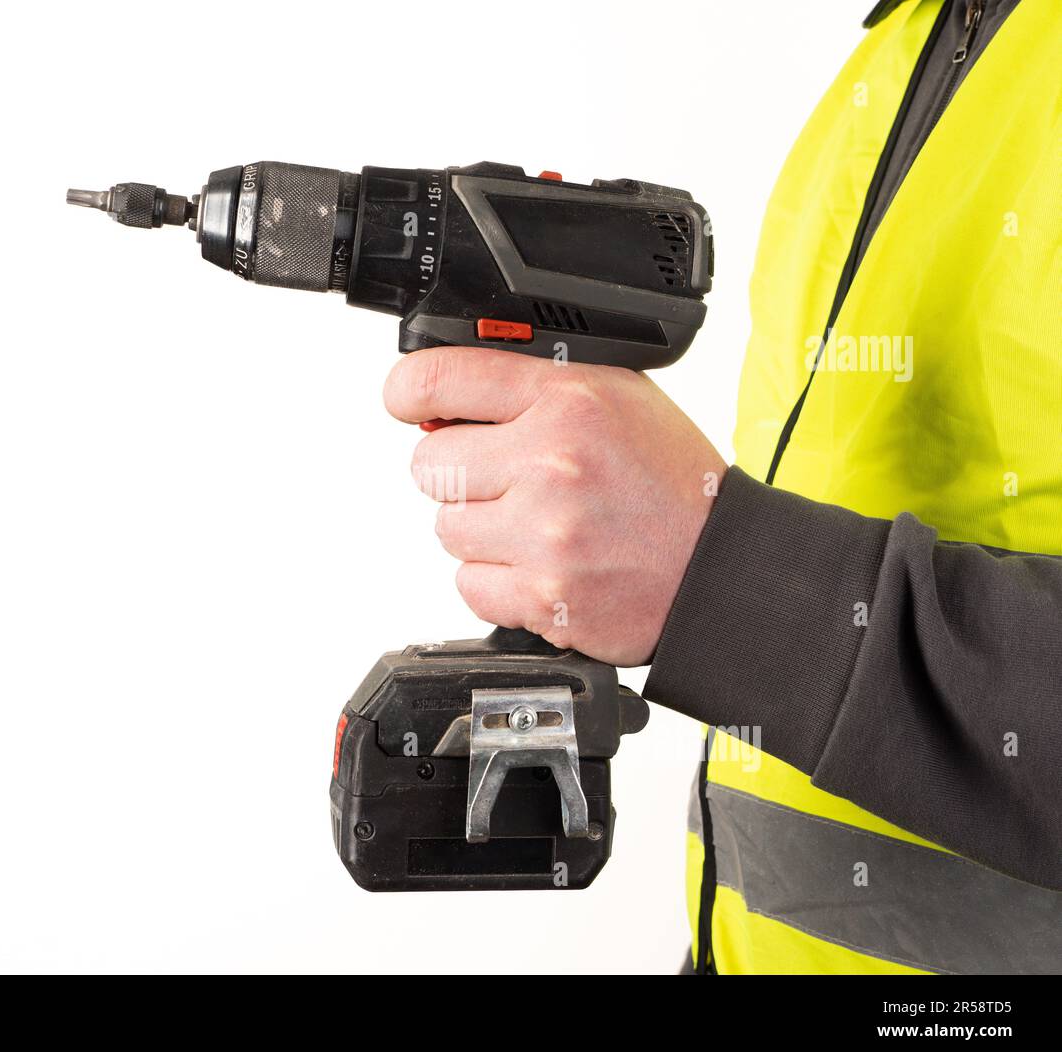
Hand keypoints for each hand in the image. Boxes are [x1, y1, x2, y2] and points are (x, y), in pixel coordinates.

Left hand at [384, 347, 726, 665]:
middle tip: (510, 484)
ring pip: (447, 529)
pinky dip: (497, 583)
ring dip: (481, 533)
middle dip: (460, 475)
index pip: (439, 379)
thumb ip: (532, 392)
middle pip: (430, 465)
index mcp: (569, 399)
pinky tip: (543, 568)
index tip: (406, 402)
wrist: (720, 571)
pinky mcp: (542, 596)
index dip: (409, 392)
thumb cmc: (672, 486)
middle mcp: (552, 461)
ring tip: (539, 529)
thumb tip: (443, 409)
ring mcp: (545, 533)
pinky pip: (468, 585)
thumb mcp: (617, 400)